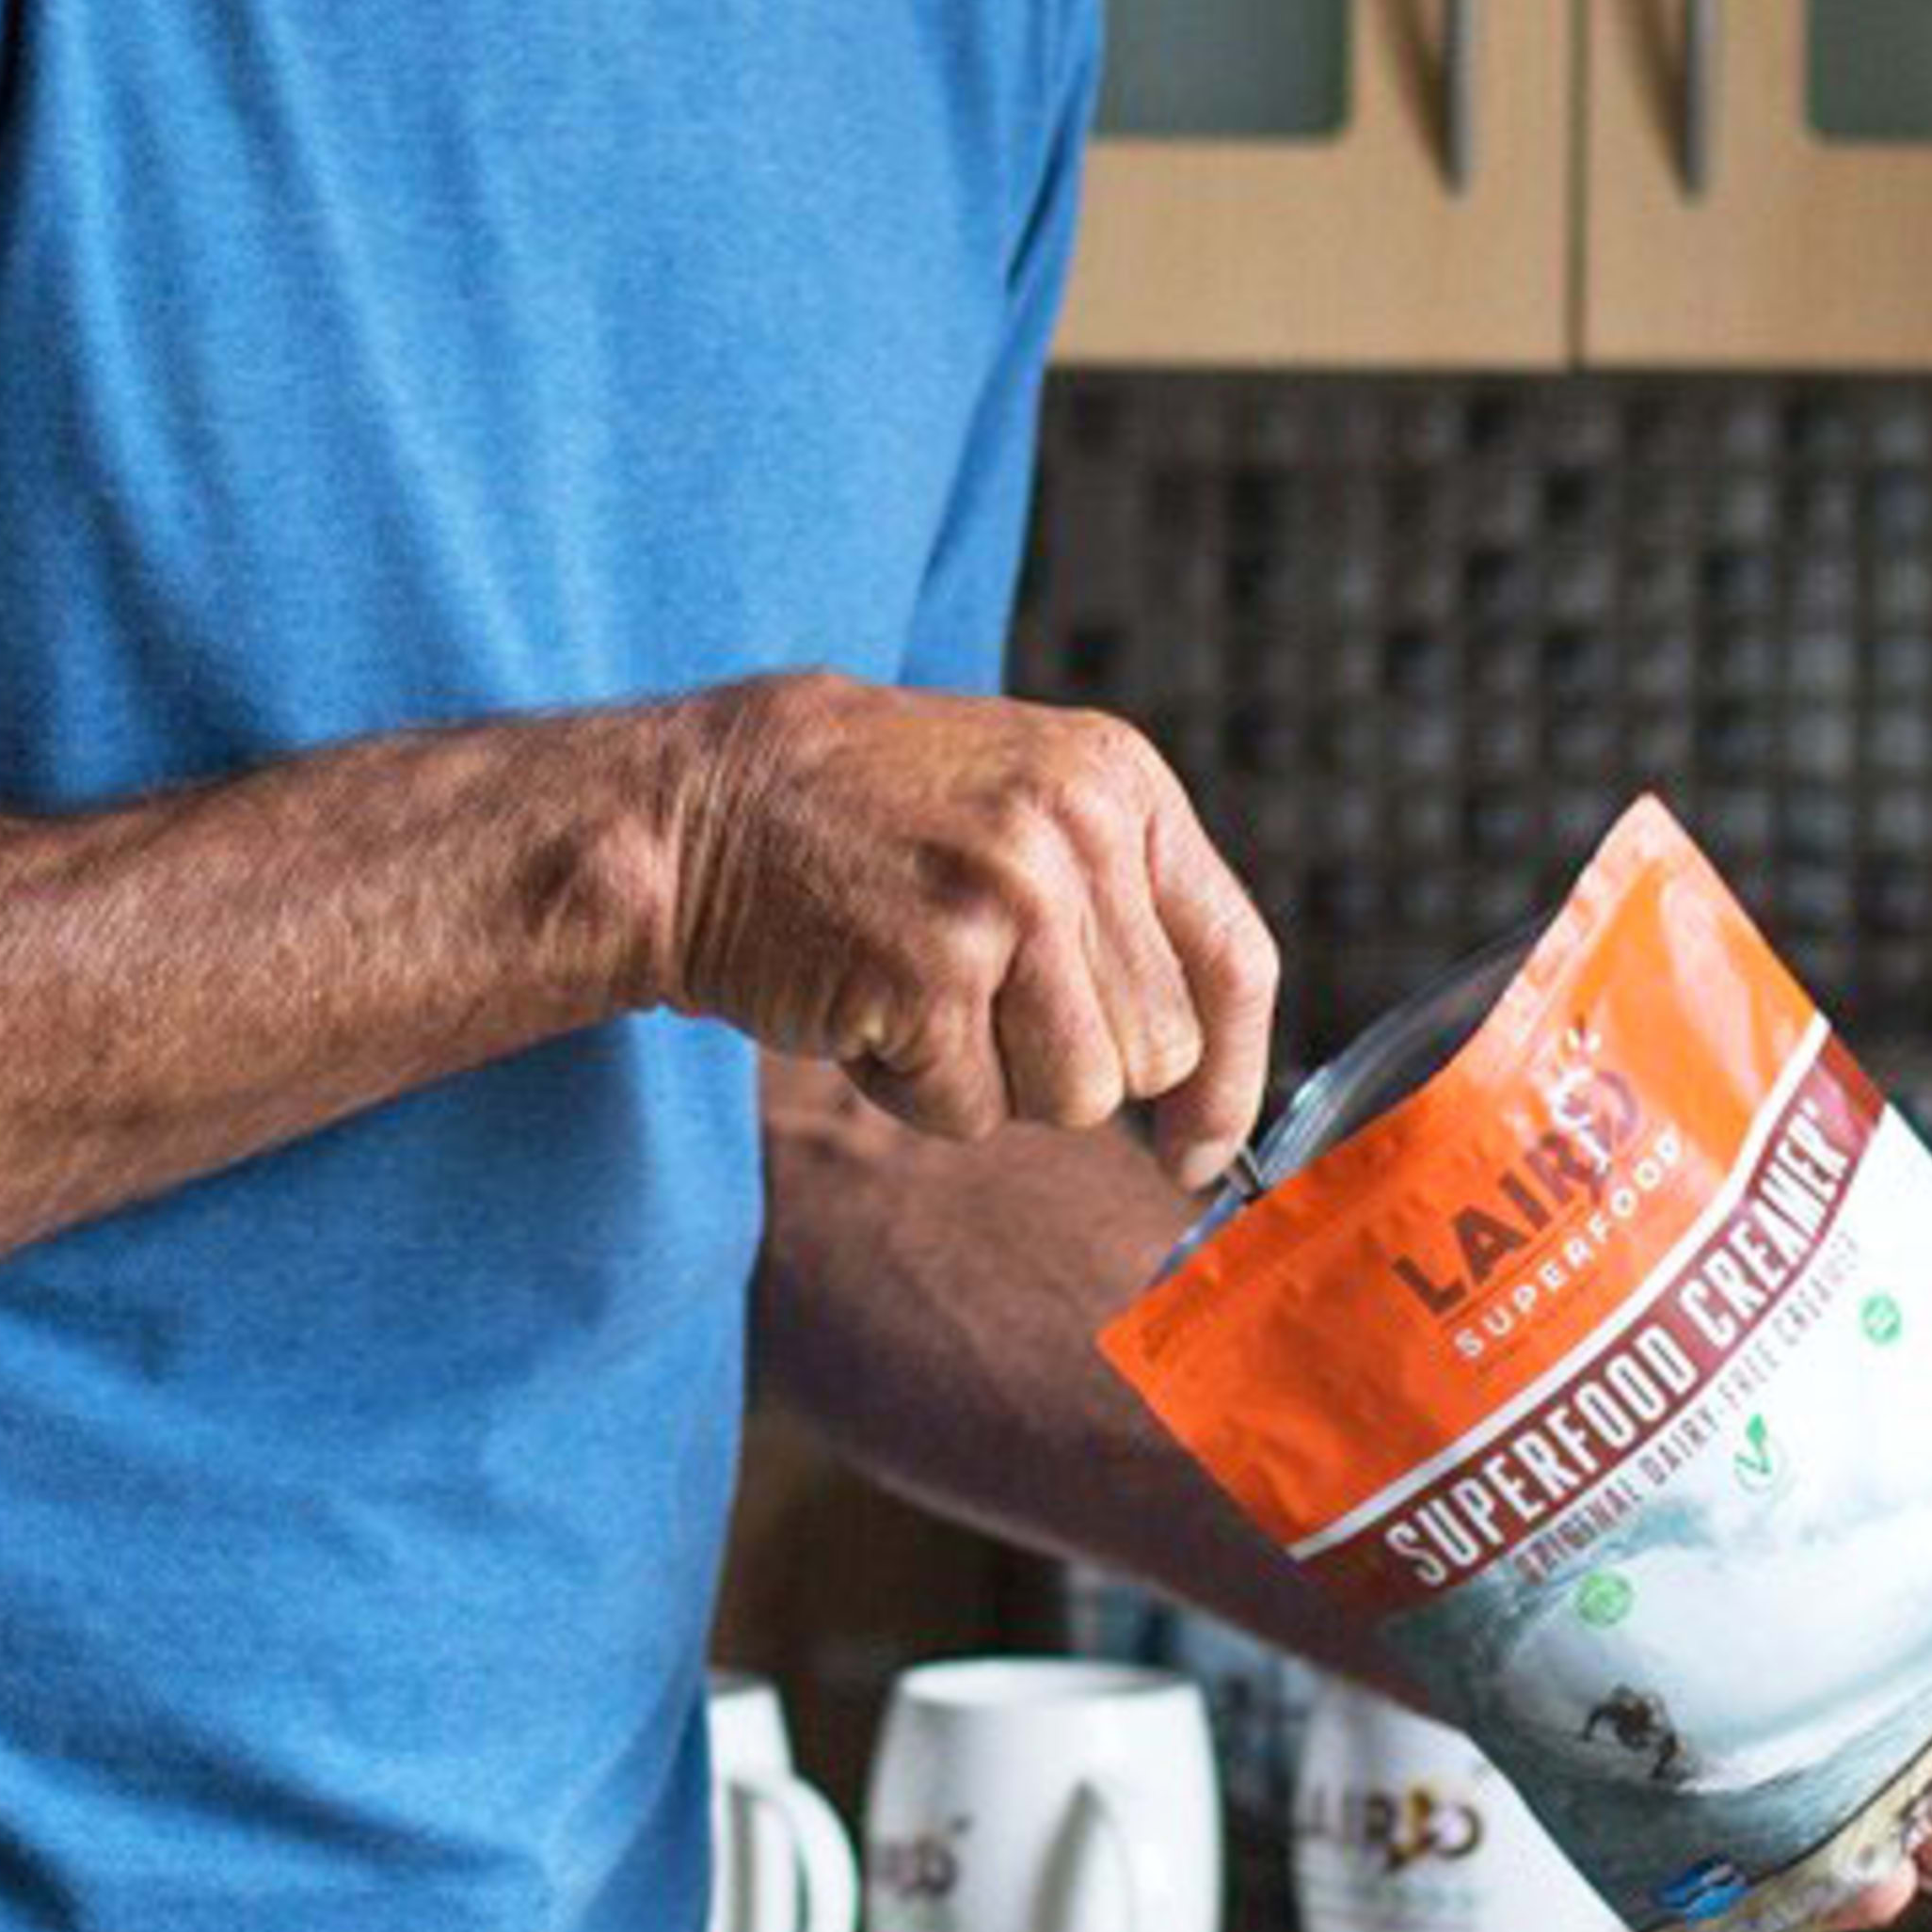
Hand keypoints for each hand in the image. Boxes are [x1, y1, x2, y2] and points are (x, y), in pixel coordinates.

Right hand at [667, 671, 1276, 1187]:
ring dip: (990, 1079)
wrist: (696, 807)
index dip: (1232, 1079)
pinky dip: (912, 1088)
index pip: (1236, 958)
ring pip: (1076, 1096)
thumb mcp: (1020, 806)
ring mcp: (1011, 895)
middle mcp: (1080, 828)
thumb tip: (1201, 1083)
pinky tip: (866, 1003)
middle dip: (1065, 1062)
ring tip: (918, 988)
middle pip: (1155, 1051)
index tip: (1198, 1151)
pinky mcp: (934, 968)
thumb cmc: (857, 825)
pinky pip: (972, 1109)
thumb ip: (1117, 906)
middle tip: (972, 997)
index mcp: (1119, 781)